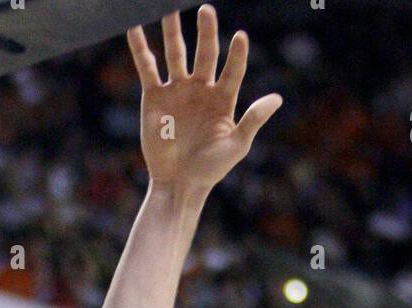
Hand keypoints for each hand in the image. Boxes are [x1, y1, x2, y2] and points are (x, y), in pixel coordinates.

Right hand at [128, 7, 281, 195]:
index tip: (240, 37)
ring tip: (170, 6)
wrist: (178, 184)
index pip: (233, 70)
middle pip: (205, 53)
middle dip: (206, 32)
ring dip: (172, 30)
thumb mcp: (236, 146)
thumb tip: (277, 98)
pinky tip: (134, 26)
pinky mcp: (154, 96)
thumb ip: (253, 120)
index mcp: (223, 99)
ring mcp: (177, 90)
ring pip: (176, 53)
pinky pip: (147, 66)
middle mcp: (201, 89)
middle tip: (205, 10)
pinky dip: (140, 47)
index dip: (236, 54)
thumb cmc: (210, 170)